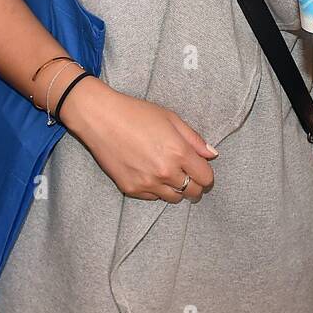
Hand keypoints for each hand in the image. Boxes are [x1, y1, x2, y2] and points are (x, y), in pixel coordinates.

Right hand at [59, 77, 216, 203]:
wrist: (101, 119)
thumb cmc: (136, 114)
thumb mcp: (171, 119)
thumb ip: (194, 139)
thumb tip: (212, 154)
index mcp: (179, 153)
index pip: (206, 178)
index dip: (206, 174)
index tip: (201, 169)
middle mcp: (165, 172)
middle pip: (193, 192)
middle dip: (195, 184)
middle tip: (188, 174)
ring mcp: (147, 183)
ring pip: (173, 198)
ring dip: (176, 189)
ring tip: (168, 174)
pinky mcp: (131, 189)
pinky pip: (153, 198)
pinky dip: (156, 190)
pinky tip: (150, 174)